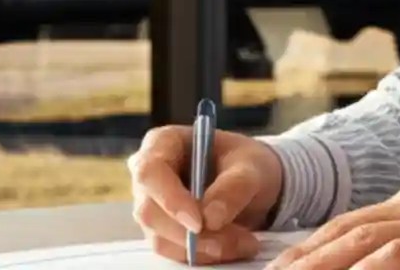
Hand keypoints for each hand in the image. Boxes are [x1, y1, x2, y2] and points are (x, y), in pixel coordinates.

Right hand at [128, 125, 283, 264]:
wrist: (251, 182)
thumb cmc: (245, 162)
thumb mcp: (250, 166)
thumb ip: (233, 187)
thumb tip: (210, 219)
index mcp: (162, 143)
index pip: (150, 172)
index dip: (170, 199)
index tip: (200, 223)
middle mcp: (149, 175)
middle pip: (150, 211)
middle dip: (191, 233)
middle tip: (238, 239)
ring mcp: (152, 205)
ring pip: (161, 238)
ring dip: (203, 247)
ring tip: (245, 242)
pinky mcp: (162, 230)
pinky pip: (174, 252)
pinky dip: (204, 255)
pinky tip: (233, 247)